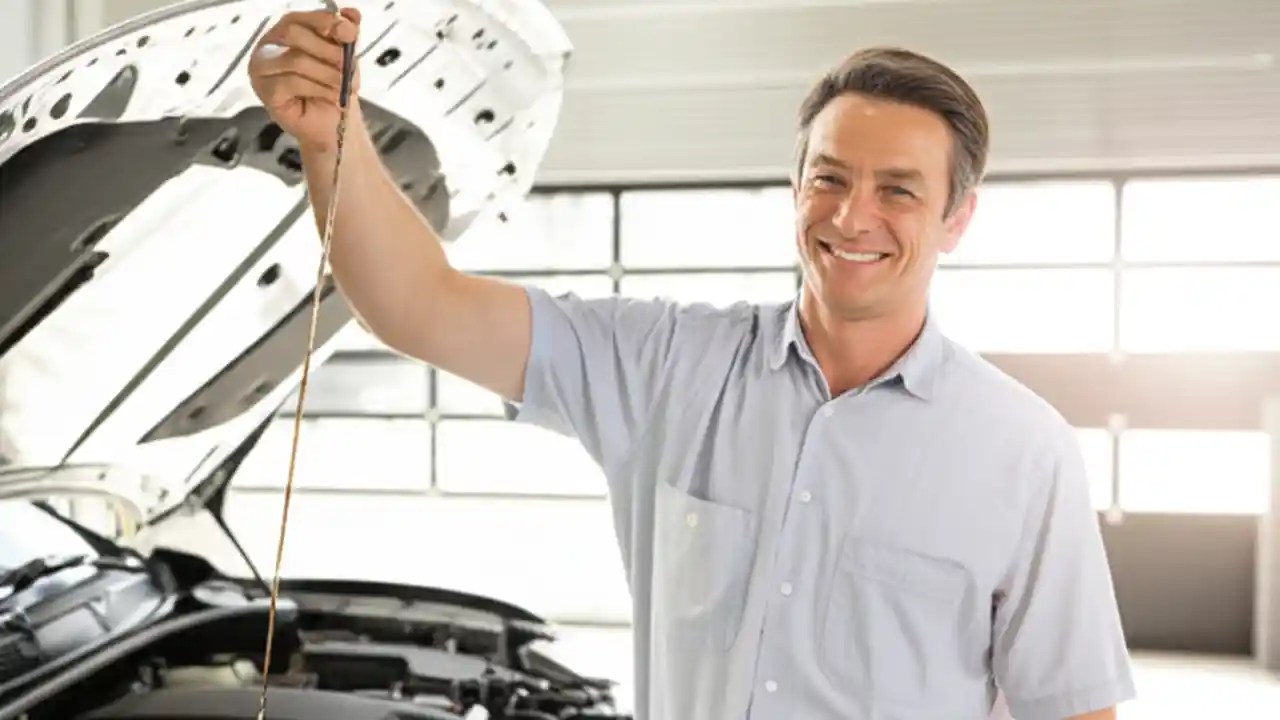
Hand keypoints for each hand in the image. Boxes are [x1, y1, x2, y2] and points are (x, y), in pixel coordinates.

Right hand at [249, 7, 362, 151]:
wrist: (335, 122)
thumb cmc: (333, 86)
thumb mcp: (345, 55)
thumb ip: (346, 32)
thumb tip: (352, 14)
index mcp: (285, 30)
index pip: (299, 17)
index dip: (325, 21)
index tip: (350, 33)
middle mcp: (269, 46)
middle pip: (293, 33)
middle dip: (327, 50)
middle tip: (347, 67)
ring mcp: (262, 69)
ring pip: (296, 60)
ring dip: (327, 74)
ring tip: (342, 86)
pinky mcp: (265, 91)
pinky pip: (292, 82)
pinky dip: (318, 89)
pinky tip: (332, 96)